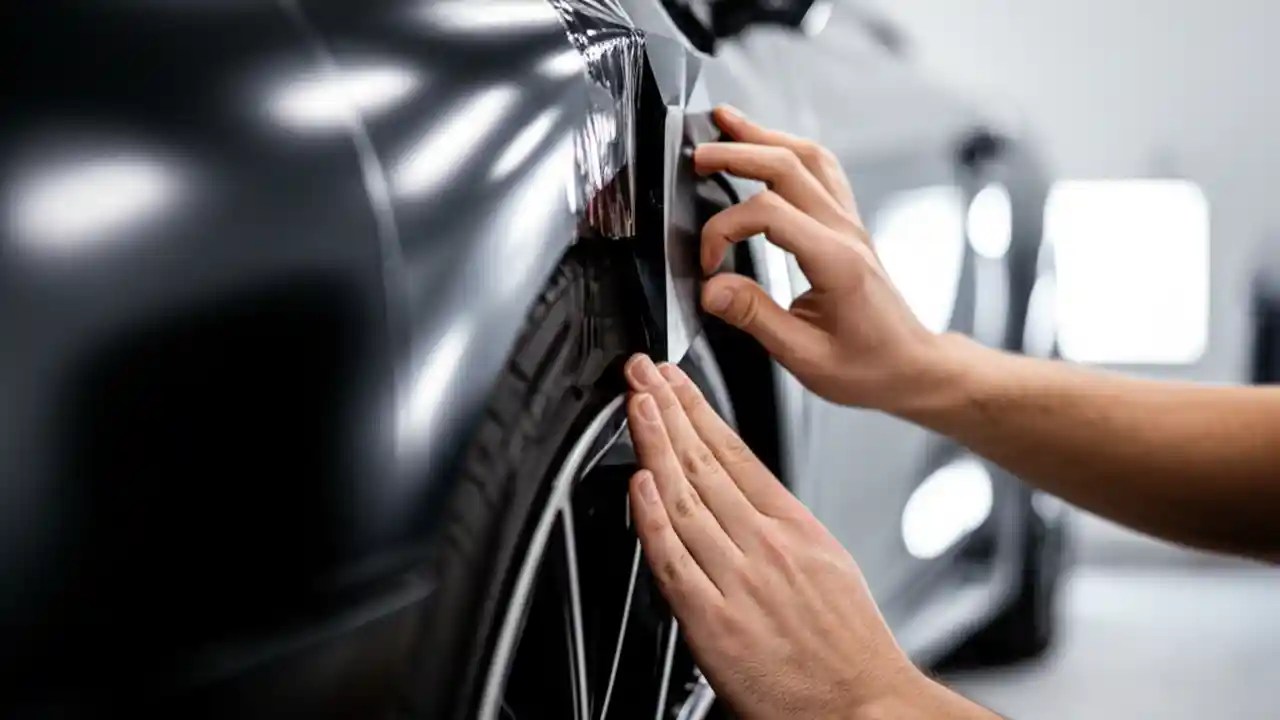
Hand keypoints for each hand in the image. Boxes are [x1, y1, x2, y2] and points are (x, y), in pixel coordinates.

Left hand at [621, 354, 921, 718]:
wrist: (867, 708)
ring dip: (656, 444)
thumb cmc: (850, 649)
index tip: (675, 381)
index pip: (736, 453)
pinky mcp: (715, 623)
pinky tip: (639, 482)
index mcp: (797, 529)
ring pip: (686, 498)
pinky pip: (674, 560)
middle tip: (643, 371)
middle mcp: (767, 546)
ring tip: (636, 404)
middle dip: (669, 409)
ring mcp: (739, 581)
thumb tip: (739, 498)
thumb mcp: (829, 564)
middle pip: (707, 463)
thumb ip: (781, 530)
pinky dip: (653, 518)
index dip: (699, 411)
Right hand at [694, 106, 954, 412]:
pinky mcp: (849, 226)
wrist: (912, 368)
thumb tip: (711, 288)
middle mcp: (846, 233)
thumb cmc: (867, 368)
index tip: (706, 264)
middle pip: (788, 166)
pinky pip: (823, 171)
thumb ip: (754, 317)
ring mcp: (851, 224)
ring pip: (809, 157)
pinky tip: (768, 146)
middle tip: (697, 155)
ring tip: (727, 122)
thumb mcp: (804, 357)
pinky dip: (789, 150)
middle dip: (737, 152)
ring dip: (765, 137)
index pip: (767, 214)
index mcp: (835, 262)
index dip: (723, 230)